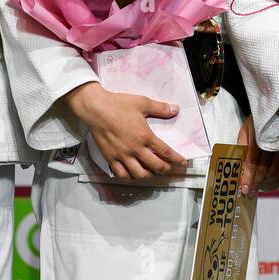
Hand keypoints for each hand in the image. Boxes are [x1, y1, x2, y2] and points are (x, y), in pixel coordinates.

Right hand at [65, 81, 187, 180]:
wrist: (96, 109)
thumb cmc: (119, 104)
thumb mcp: (142, 102)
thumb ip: (160, 108)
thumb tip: (175, 109)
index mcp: (144, 136)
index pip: (165, 152)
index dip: (176, 159)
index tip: (183, 163)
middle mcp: (134, 149)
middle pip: (155, 166)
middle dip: (166, 170)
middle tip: (170, 169)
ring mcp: (122, 155)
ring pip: (138, 174)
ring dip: (149, 175)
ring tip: (153, 172)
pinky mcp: (110, 158)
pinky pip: (121, 174)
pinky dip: (130, 177)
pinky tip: (133, 174)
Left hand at [237, 116, 278, 196]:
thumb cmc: (258, 120)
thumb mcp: (246, 129)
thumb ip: (242, 146)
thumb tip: (240, 166)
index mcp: (256, 133)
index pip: (252, 159)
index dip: (248, 175)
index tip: (244, 188)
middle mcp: (271, 139)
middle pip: (264, 166)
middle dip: (256, 181)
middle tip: (251, 192)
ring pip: (276, 167)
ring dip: (266, 177)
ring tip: (259, 183)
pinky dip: (277, 171)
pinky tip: (270, 174)